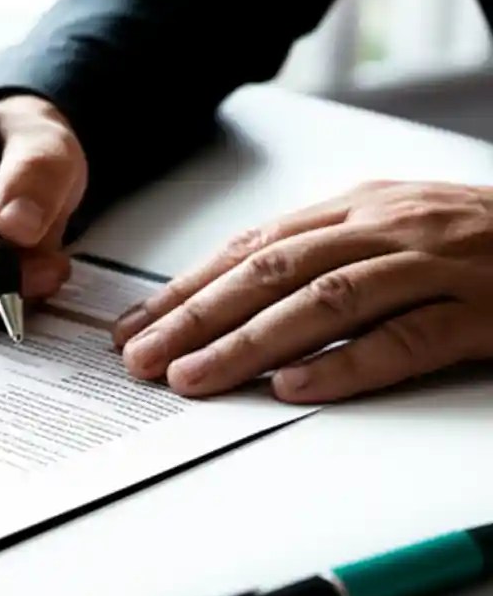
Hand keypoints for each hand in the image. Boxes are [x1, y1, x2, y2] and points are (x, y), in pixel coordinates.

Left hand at [113, 181, 492, 402]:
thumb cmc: (473, 237)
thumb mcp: (387, 225)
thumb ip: (318, 252)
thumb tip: (228, 293)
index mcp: (357, 206)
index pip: (250, 249)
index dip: (186, 288)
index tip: (138, 326)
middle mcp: (387, 228)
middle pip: (272, 273)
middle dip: (197, 317)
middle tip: (143, 357)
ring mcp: (436, 267)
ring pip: (326, 303)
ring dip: (250, 344)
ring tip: (196, 379)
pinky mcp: (482, 310)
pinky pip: (408, 340)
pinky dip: (348, 366)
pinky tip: (297, 388)